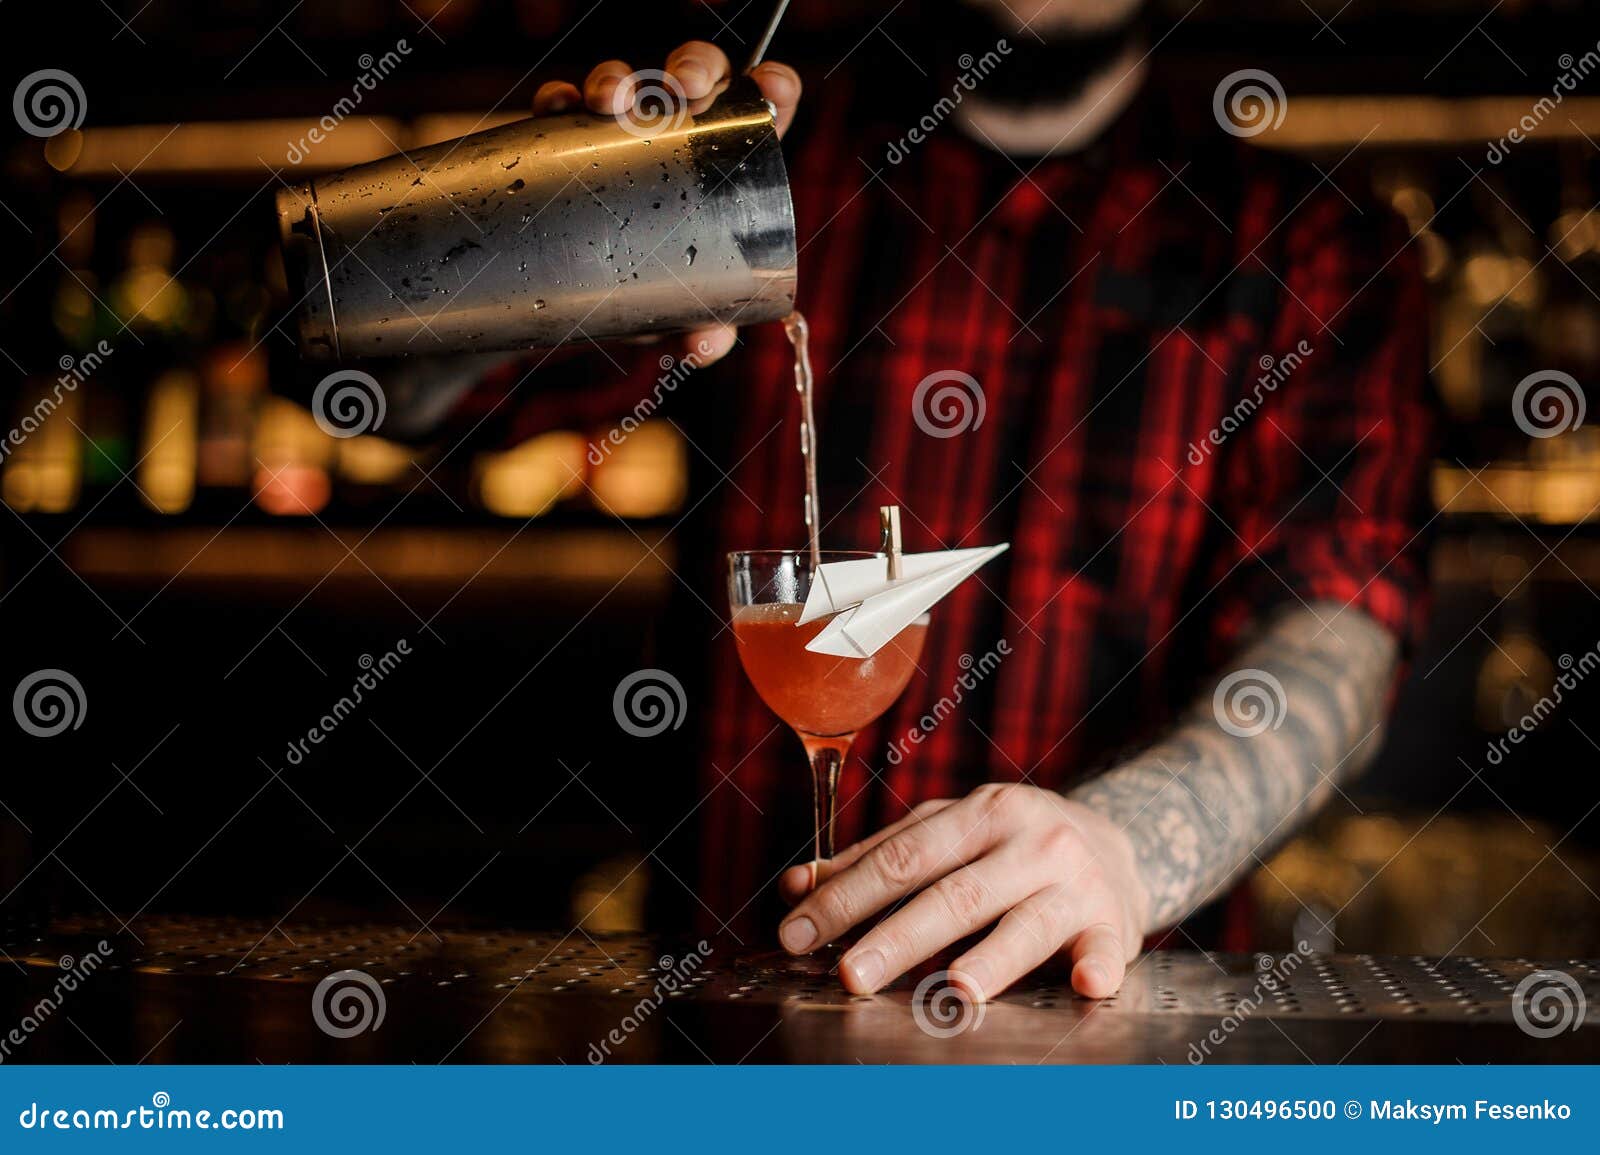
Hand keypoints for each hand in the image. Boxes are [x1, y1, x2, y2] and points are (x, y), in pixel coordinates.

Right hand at [532, 40, 801, 366]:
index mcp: (728, 161)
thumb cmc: (646, 289)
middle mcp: (678, 133)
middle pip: (697, 75)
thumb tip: (703, 345)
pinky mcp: (567, 137)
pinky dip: (562, 101)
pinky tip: (563, 109)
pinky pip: (564, 104)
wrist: (569, 289)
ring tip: (614, 102)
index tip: (772, 90)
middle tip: (684, 89)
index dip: (774, 88)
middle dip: (694, 66)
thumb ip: (702, 328)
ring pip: (631, 81)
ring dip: (623, 79)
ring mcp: (621, 131)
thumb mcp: (679, 310)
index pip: (761, 107)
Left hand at [776, 784, 1149, 1000]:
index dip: (847, 896)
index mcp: (980, 813)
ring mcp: (1075, 882)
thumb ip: (876, 859)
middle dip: (897, 936)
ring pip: (1024, 924)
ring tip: (955, 988)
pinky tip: (1085, 984)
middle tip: (850, 975)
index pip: (902, 858)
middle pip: (954, 893)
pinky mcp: (1113, 922)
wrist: (1117, 844)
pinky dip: (1097, 966)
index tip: (798, 932)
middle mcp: (1029, 840)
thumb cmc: (1012, 846)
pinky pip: (1108, 948)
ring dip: (991, 958)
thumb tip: (798, 885)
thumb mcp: (948, 834)